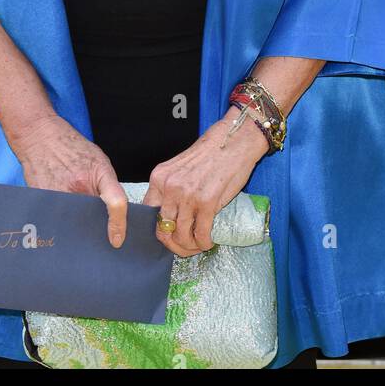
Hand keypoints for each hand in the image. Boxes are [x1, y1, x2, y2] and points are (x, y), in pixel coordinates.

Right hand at [7, 111, 128, 249]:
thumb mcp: (98, 160)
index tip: (117, 240)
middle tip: (95, 229)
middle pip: (91, 219)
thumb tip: (115, 212)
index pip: (116, 203)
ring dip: (76, 225)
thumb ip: (107, 185)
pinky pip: (55, 219)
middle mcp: (78, 187)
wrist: (41, 137)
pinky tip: (61, 213)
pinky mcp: (42, 201)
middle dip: (95, 227)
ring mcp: (58, 196)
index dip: (119, 224)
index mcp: (97, 174)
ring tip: (73, 216)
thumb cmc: (71, 147)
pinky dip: (60, 220)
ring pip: (72, 223)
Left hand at [141, 108, 269, 257]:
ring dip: (191, 247)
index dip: (160, 230)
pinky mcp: (207, 203)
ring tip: (199, 244)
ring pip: (181, 236)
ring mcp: (187, 196)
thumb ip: (171, 188)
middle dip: (174, 244)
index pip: (148, 215)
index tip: (171, 235)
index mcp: (159, 178)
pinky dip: (204, 243)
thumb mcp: (180, 167)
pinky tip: (208, 241)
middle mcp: (169, 187)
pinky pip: (201, 234)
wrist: (236, 139)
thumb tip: (170, 216)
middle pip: (163, 230)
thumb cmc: (212, 151)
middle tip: (186, 246)